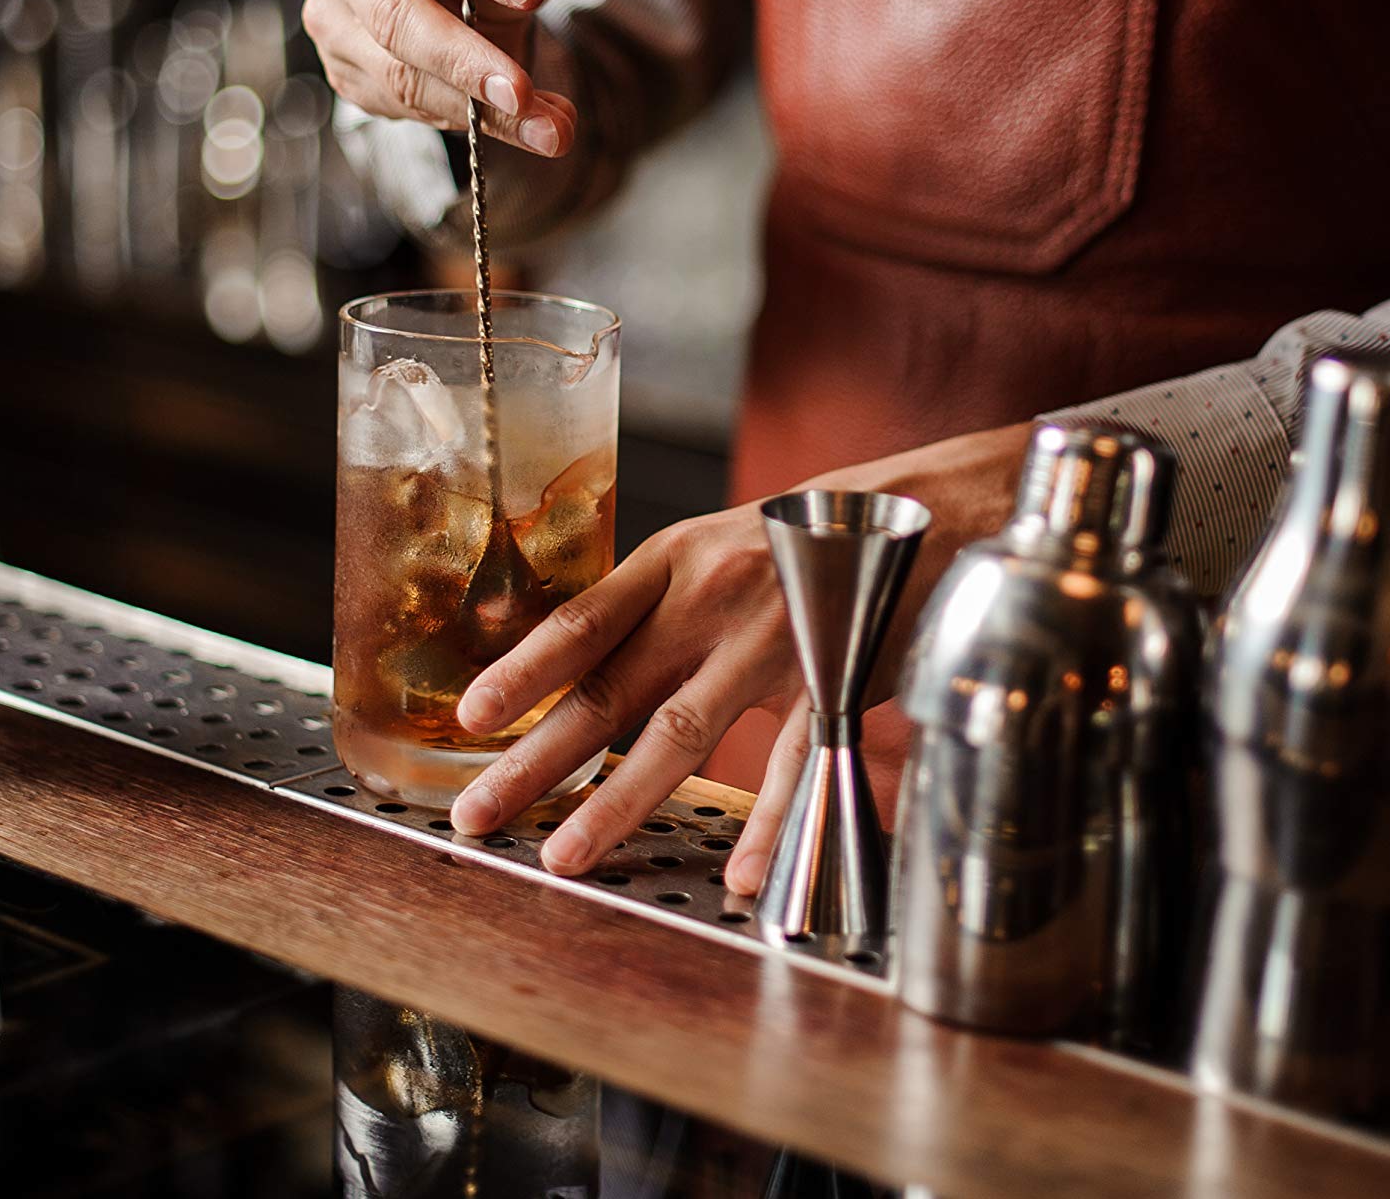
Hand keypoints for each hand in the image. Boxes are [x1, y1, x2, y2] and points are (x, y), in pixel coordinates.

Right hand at [303, 0, 576, 156]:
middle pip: (394, 16)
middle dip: (464, 61)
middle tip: (522, 93)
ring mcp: (336, 18)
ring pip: (399, 77)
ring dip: (480, 112)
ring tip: (550, 127)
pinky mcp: (345, 70)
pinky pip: (406, 107)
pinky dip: (470, 122)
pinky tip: (520, 122)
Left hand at [445, 423, 1034, 892]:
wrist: (920, 512)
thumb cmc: (801, 540)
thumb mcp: (713, 547)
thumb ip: (652, 605)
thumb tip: (572, 666)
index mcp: (674, 561)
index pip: (582, 620)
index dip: (523, 670)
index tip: (469, 719)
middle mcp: (712, 598)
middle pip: (609, 690)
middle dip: (535, 761)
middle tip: (476, 815)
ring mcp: (772, 641)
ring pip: (681, 734)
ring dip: (617, 802)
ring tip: (565, 857)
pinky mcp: (833, 678)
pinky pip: (794, 765)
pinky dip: (770, 826)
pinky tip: (741, 877)